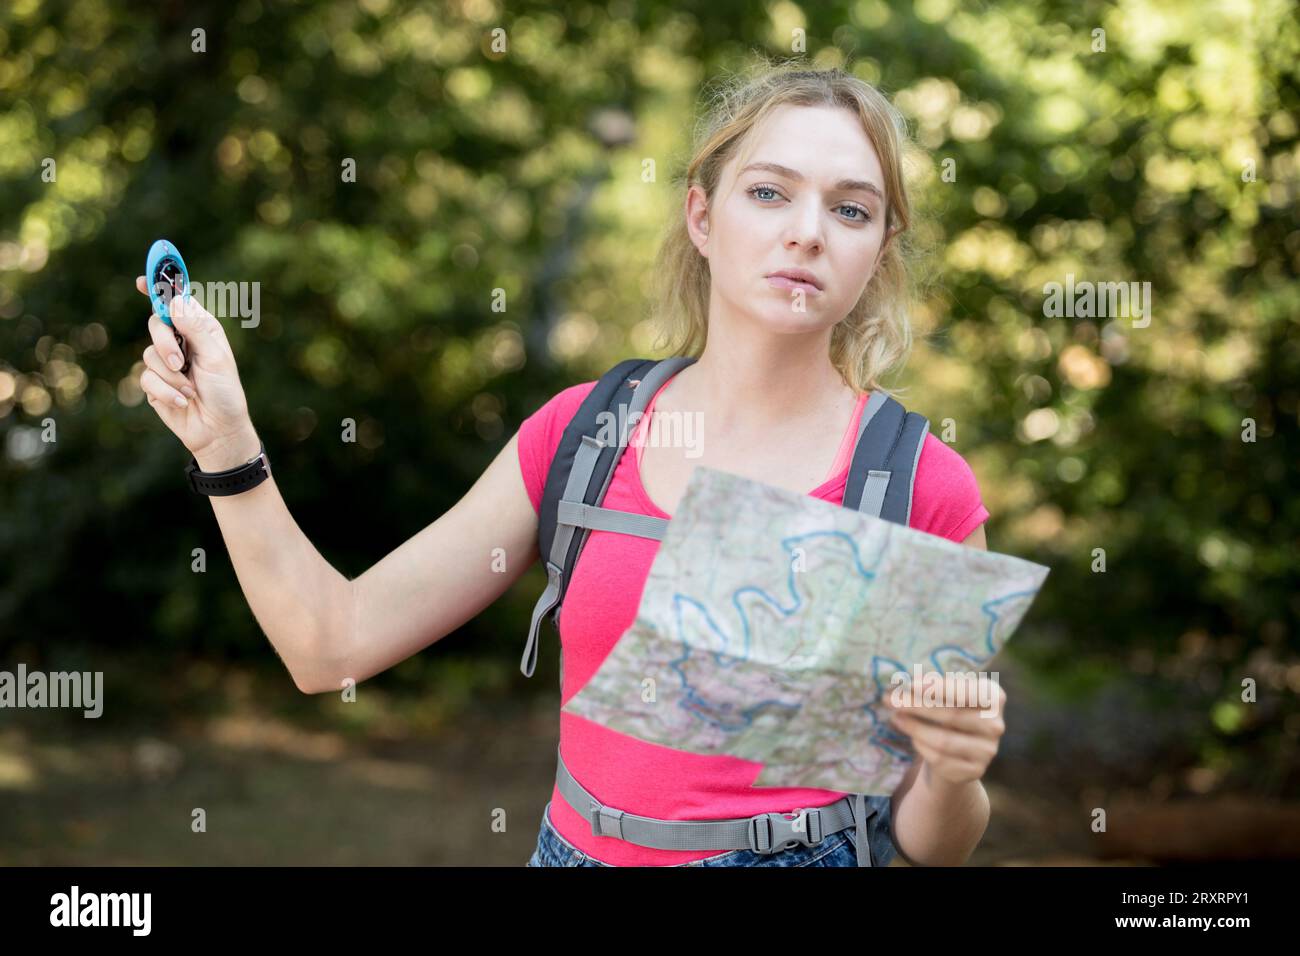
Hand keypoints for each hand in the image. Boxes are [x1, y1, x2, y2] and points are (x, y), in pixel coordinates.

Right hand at [134, 274, 258, 469]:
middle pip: (155, 324)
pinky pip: (146, 379)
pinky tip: (184, 402)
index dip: (160, 287)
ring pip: (149, 354)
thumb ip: (194, 329)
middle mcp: (181, 342)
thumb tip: (174, 300)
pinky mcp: (154, 383)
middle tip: (181, 362)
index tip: (143, 279)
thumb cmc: (225, 393)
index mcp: (200, 329)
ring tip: (191, 391)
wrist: (218, 430)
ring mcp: (166, 362)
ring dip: (172, 377)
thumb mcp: (215, 358)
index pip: (176, 302)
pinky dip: (167, 392)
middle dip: (165, 344)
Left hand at [885, 671, 1005, 788]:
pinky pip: (940, 759)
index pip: (967, 691)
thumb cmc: (949, 715)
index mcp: (994, 697)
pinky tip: (912, 737)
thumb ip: (934, 688)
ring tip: (895, 717)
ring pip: (943, 740)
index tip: (911, 684)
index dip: (940, 687)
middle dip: (917, 706)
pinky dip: (921, 746)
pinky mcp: (975, 771)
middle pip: (951, 715)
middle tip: (890, 699)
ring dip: (914, 727)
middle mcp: (996, 724)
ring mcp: (988, 750)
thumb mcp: (947, 697)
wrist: (957, 754)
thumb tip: (906, 683)